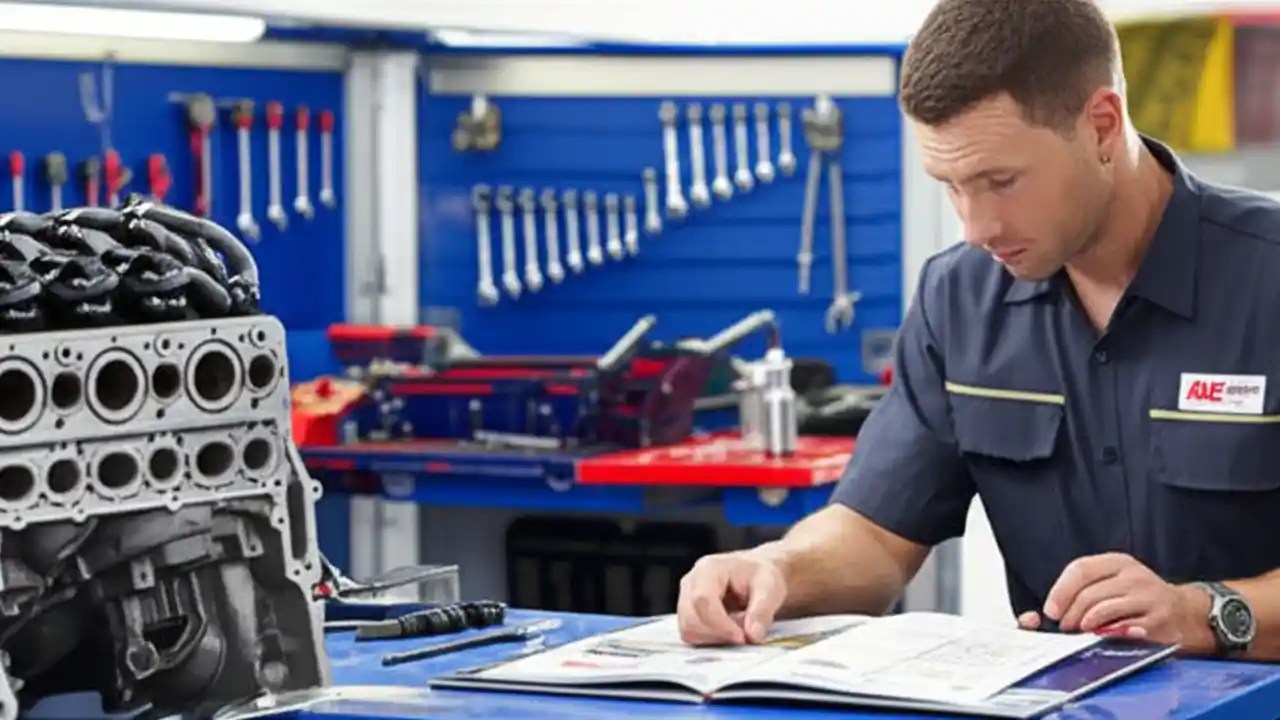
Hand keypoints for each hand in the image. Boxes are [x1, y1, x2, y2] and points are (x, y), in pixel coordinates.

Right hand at [677, 550, 786, 645]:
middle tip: (744, 637)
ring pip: (688, 631)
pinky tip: (729, 633)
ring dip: (715, 640)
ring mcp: (686, 600)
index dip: (720, 624)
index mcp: (708, 569)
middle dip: (718, 635)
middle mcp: (690, 583)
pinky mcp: (688, 616)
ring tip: (738, 631)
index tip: (742, 637)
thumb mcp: (770, 587)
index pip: (702, 600)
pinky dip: (711, 641)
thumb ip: (762, 610)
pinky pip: (692, 637)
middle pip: (690, 619)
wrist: (755, 577)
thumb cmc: (760, 576)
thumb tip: (752, 635)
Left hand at [1017, 553, 1207, 646]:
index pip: (1080, 569)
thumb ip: (1086, 588)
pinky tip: (1104, 636)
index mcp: (1118, 562)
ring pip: (1102, 611)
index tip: (1051, 611)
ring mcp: (1148, 597)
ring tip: (1082, 632)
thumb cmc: (1138, 598)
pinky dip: (1107, 635)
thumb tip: (1052, 610)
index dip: (1060, 591)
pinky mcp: (1158, 620)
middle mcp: (1133, 576)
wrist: (1184, 613)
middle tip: (1066, 627)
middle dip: (1070, 614)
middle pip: (1089, 594)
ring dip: (1085, 625)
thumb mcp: (1114, 582)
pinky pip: (1122, 629)